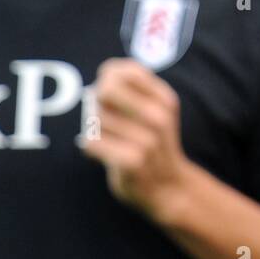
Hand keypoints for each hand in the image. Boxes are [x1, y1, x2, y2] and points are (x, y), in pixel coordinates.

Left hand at [83, 58, 189, 222]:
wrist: (169, 187)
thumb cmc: (152, 145)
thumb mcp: (155, 112)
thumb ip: (130, 95)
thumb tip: (91, 91)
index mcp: (165, 98)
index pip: (123, 71)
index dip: (107, 79)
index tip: (109, 95)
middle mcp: (159, 115)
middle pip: (104, 90)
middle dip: (96, 103)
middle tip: (101, 118)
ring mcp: (148, 139)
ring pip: (96, 118)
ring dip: (95, 130)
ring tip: (109, 142)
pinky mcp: (132, 161)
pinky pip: (91, 142)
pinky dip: (90, 149)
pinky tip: (103, 156)